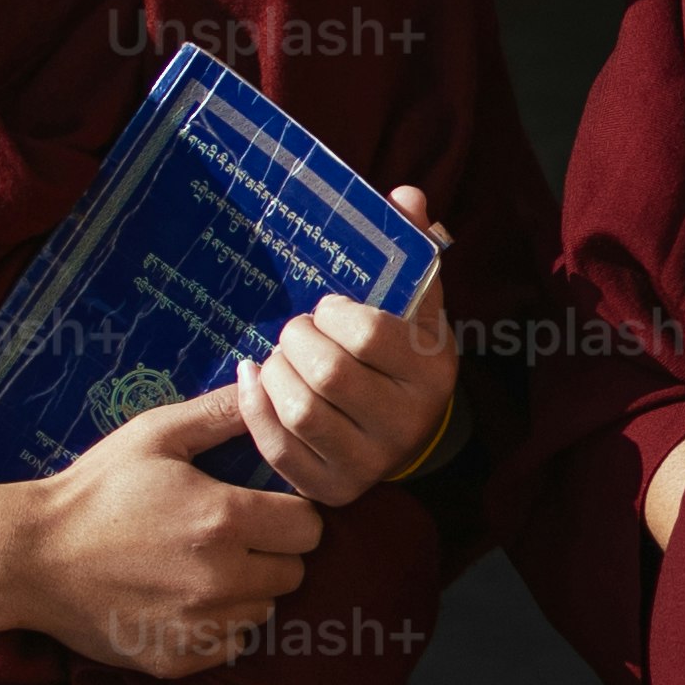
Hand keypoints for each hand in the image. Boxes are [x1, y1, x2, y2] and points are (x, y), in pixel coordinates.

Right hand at [0, 388, 324, 676]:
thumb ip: (221, 412)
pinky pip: (229, 645)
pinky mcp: (177, 661)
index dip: (290, 512)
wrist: (31, 558)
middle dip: (273, 552)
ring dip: (247, 590)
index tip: (262, 506)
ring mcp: (199, 627)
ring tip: (203, 566)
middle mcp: (221, 581)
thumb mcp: (155, 434)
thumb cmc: (96, 488)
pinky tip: (183, 599)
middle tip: (232, 536)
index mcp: (225, 521)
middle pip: (294, 572)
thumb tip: (267, 379)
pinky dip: (217, 626)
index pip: (309, 527)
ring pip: (264, 610)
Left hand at [240, 186, 459, 504]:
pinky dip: (254, 409)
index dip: (336, 314)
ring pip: (300, 412)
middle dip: (298, 341)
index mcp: (432, 371)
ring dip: (275, 373)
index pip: (372, 335)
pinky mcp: (332, 488)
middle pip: (329, 376)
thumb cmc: (402, 353)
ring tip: (279, 356)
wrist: (409, 430)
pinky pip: (279, 450)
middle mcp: (405, 423)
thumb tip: (405, 196)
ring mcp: (369, 463)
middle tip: (295, 330)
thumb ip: (413, 247)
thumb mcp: (417, 303)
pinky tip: (253, 379)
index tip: (327, 306)